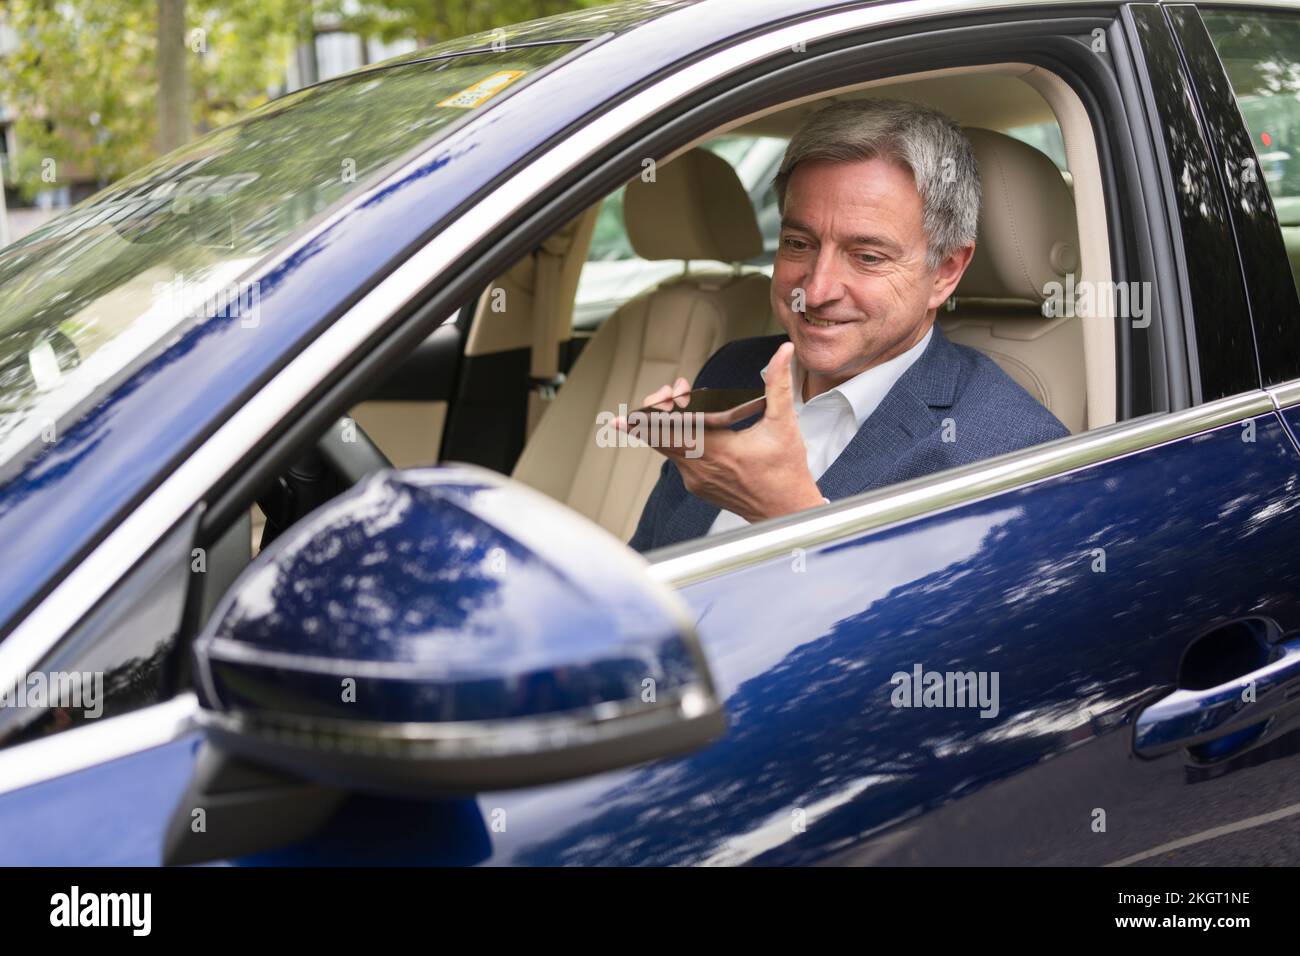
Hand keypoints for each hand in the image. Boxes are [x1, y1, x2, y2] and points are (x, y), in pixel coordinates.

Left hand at [620, 343, 823, 523]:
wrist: (786, 511)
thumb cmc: (786, 471)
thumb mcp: (784, 424)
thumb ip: (778, 384)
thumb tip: (783, 352)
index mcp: (718, 450)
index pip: (671, 428)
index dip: (658, 408)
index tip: (670, 391)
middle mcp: (700, 468)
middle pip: (658, 437)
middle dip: (658, 410)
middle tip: (673, 391)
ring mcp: (696, 480)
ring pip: (665, 448)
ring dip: (668, 424)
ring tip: (682, 402)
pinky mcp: (697, 486)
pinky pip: (677, 459)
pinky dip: (678, 440)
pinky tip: (692, 425)